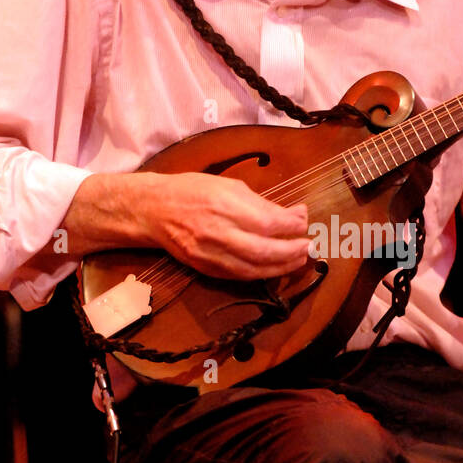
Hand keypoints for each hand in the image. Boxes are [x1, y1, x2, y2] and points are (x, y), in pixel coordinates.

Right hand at [142, 172, 310, 279]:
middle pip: (264, 250)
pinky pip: (240, 276)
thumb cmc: (193, 191)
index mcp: (225, 205)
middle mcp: (218, 232)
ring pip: (254, 269)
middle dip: (292, 251)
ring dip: (282, 267)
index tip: (305, 223)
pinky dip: (262, 274)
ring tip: (299, 260)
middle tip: (309, 247)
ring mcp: (210, 254)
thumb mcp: (229, 186)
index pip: (269, 222)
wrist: (154, 210)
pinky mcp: (206, 268)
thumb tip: (297, 214)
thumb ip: (263, 203)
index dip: (292, 227)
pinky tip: (276, 268)